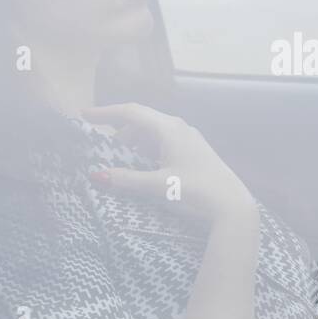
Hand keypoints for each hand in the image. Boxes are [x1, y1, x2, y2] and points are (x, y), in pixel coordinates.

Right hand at [81, 103, 255, 223]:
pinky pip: (165, 144)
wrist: (233, 207)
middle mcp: (180, 128)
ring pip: (154, 133)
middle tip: (104, 150)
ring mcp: (190, 140)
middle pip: (142, 121)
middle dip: (120, 132)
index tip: (85, 115)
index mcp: (169, 128)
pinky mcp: (195, 153)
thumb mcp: (158, 186)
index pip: (131, 112)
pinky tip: (147, 168)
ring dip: (135, 143)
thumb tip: (97, 175)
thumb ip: (127, 180)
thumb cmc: (196, 192)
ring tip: (124, 161)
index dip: (106, 112)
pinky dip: (149, 151)